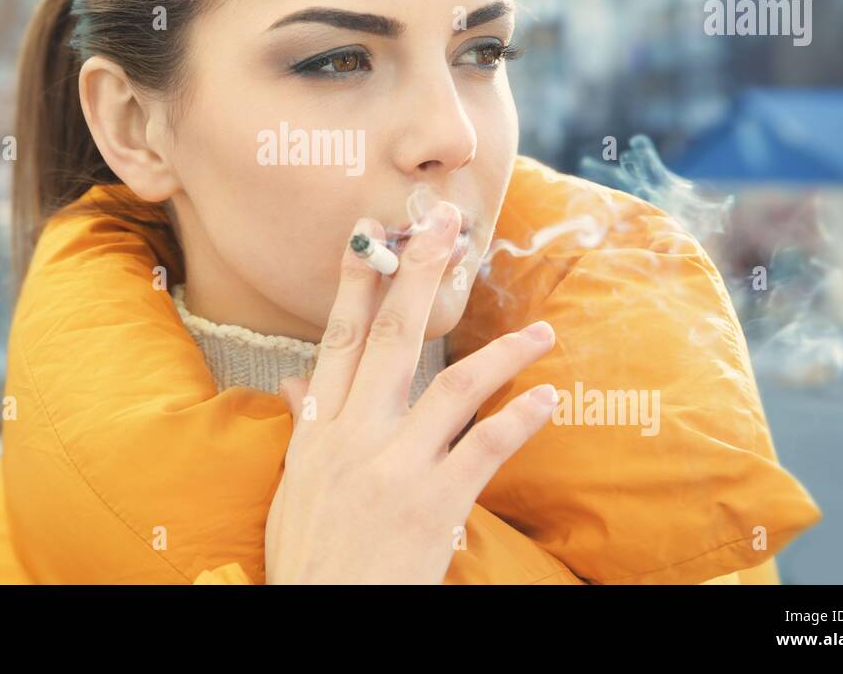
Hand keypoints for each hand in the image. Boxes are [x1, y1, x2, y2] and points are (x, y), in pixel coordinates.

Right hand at [265, 200, 558, 583]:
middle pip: (392, 339)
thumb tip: (297, 382)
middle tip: (444, 225)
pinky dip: (520, 421)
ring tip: (543, 331)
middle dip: (418, 275)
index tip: (372, 234)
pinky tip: (548, 399)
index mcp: (321, 429)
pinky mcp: (433, 503)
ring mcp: (395, 468)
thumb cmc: (310, 555)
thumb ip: (304, 427)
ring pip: (452, 386)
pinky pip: (485, 449)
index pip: (340, 338)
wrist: (325, 617)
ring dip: (502, 354)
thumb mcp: (294, 486)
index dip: (357, 282)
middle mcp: (355, 437)